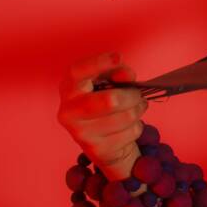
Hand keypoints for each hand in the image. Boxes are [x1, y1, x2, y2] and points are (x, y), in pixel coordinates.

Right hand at [57, 52, 148, 180]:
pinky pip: (131, 132)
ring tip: (136, 108)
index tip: (117, 57)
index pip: (77, 72)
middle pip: (111, 100)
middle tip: (137, 94)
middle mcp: (68, 111)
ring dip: (138, 110)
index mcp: (68, 89)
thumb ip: (116, 73)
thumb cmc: (104, 104)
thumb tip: (128, 76)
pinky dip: (138, 127)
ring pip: (126, 117)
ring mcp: (81, 133)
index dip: (98, 63)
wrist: (101, 142)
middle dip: (132, 96)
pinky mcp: (96, 149)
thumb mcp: (108, 83)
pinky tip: (130, 126)